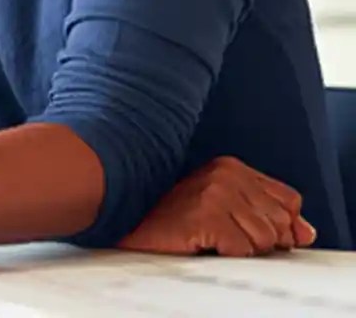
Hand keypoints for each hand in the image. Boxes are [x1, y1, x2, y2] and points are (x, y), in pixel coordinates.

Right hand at [117, 156, 315, 256]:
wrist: (118, 215)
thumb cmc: (161, 214)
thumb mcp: (216, 205)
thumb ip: (261, 211)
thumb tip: (304, 232)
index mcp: (230, 167)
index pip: (288, 200)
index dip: (282, 225)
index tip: (253, 234)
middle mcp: (227, 175)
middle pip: (280, 222)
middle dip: (260, 240)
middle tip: (222, 237)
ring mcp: (217, 194)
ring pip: (265, 240)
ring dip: (240, 249)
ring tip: (208, 240)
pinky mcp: (206, 215)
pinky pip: (243, 250)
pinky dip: (226, 255)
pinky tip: (201, 244)